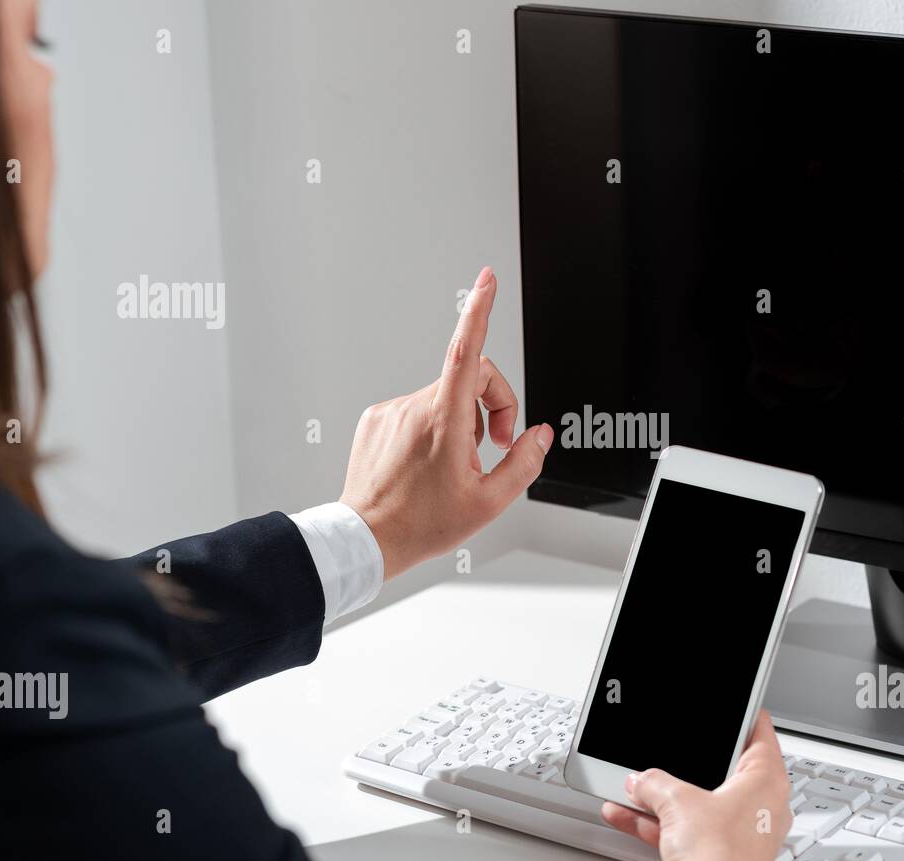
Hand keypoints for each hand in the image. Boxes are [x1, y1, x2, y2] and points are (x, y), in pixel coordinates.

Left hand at [339, 266, 553, 579]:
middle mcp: (415, 407)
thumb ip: (523, 463)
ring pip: (445, 396)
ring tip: (456, 464)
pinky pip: (418, 409)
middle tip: (499, 444)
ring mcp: (392, 411)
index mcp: (444, 422)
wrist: (366, 538)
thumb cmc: (422, 523)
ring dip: (463, 421)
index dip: (479, 310)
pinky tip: (428, 462)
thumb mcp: (489, 503)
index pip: (467, 351)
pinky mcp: (376, 419)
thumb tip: (537, 435)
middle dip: (494, 404)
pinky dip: (434, 427)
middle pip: (471, 379)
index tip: (486, 280)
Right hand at [600, 709, 792, 860]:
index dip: (738, 711)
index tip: (726, 700)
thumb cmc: (722, 856)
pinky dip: (659, 822)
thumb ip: (655, 782)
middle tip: (664, 748)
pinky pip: (687, 828)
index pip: (758, 728)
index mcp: (767, 777)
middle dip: (683, 762)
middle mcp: (762, 803)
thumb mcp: (678, 801)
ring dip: (662, 795)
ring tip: (632, 784)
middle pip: (720, 767)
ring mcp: (742, 831)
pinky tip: (626, 815)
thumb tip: (641, 780)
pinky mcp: (721, 854)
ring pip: (699, 801)